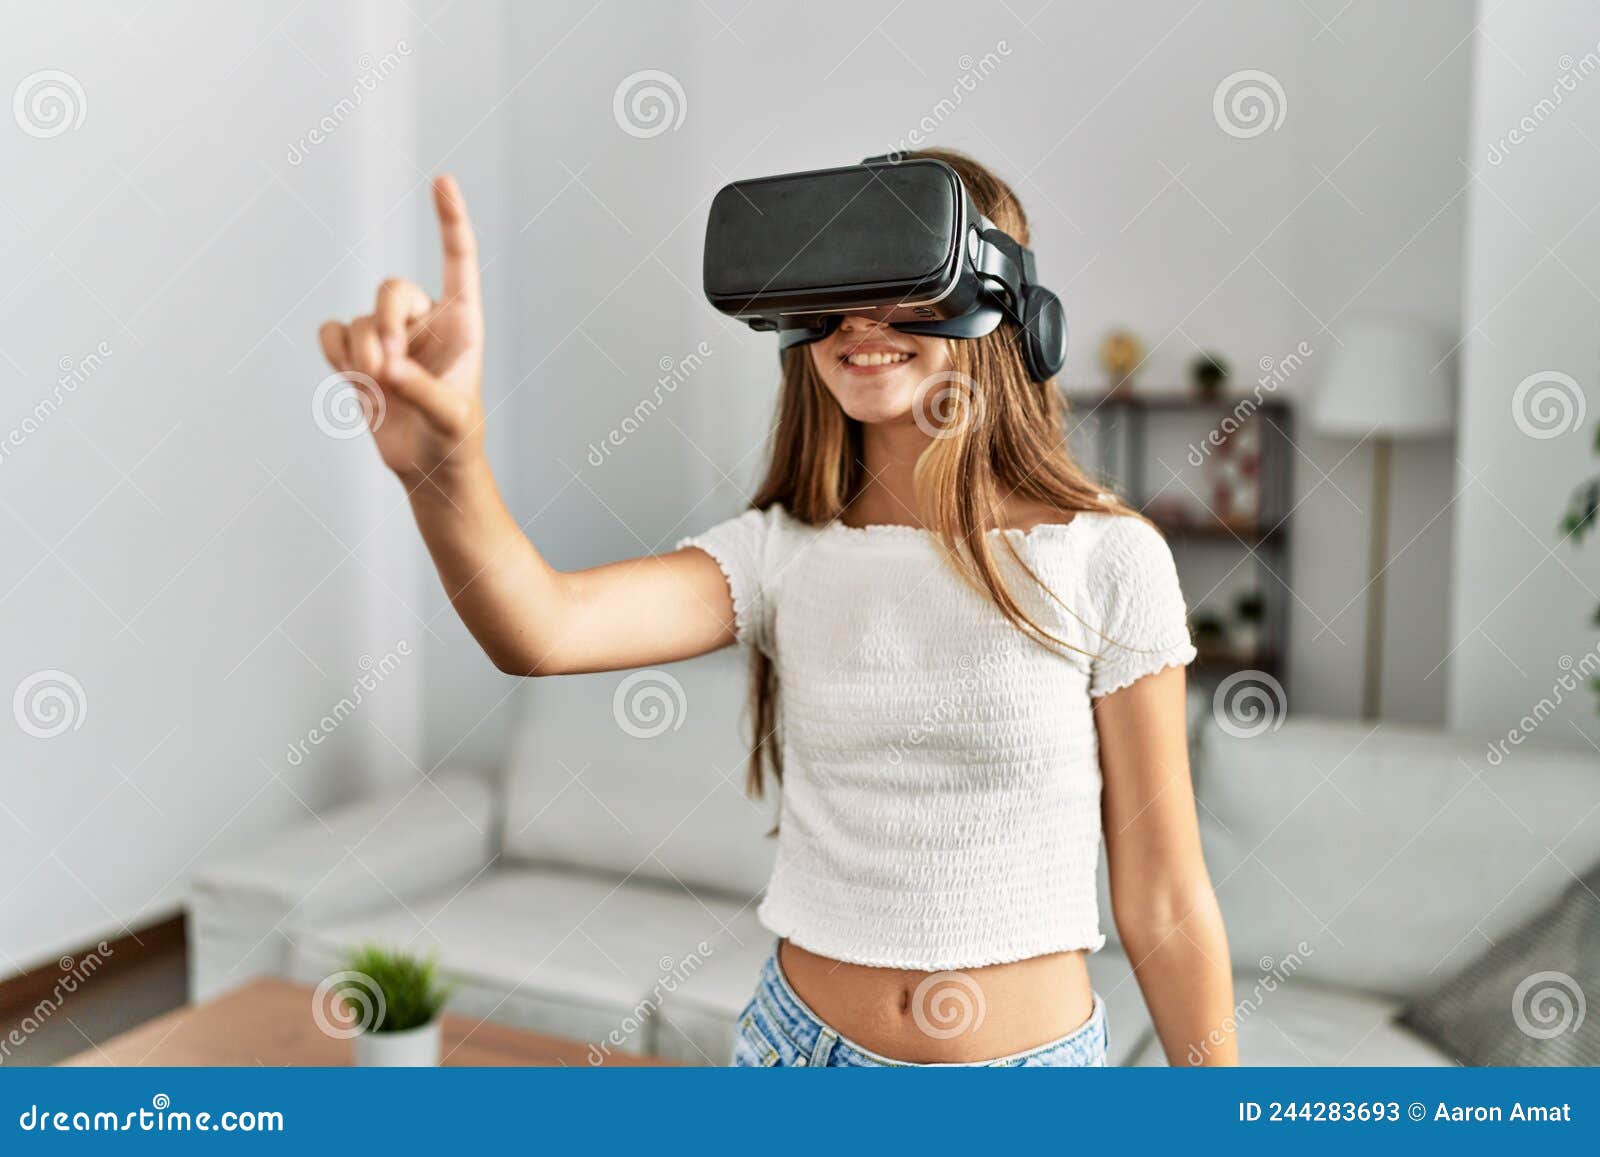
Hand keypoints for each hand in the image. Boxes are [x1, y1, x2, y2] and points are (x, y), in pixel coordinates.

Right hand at [318, 174, 485, 486]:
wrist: (429, 467)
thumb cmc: (455, 438)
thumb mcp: (451, 417)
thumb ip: (424, 390)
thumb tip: (387, 369)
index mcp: (463, 321)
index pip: (458, 260)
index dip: (450, 220)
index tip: (442, 180)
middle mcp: (425, 320)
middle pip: (391, 287)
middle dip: (383, 324)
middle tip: (390, 368)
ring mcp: (388, 334)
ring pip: (358, 318)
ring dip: (361, 353)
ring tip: (380, 388)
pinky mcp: (358, 353)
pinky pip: (330, 333)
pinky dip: (335, 354)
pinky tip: (356, 381)